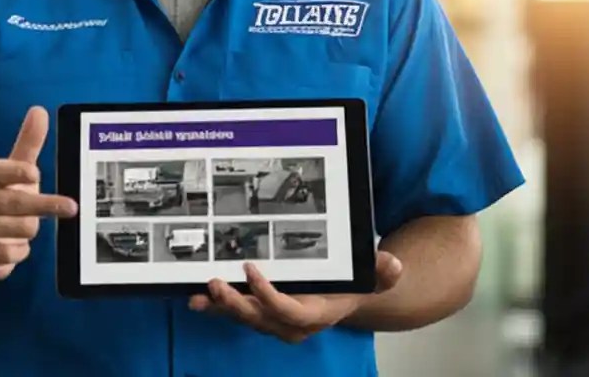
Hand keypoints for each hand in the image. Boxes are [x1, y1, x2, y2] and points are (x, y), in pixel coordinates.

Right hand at [0, 106, 78, 281]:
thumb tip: (39, 110)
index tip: (35, 174)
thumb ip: (28, 142)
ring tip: (30, 227)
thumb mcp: (18, 170)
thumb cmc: (4, 198)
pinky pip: (3, 256)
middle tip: (70, 206)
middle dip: (42, 205)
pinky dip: (17, 253)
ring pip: (8, 230)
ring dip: (27, 230)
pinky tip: (17, 247)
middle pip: (10, 202)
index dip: (14, 171)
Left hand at [189, 251, 403, 343]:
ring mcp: (274, 320)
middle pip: (259, 318)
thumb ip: (381, 273)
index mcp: (315, 314)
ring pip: (244, 317)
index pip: (288, 311)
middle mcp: (291, 323)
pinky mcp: (261, 313)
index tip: (251, 270)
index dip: (267, 295)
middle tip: (214, 284)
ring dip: (220, 307)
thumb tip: (392, 264)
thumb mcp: (374, 278)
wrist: (348, 299)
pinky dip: (216, 306)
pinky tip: (196, 298)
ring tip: (198, 295)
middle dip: (235, 304)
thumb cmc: (354, 287)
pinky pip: (237, 312)